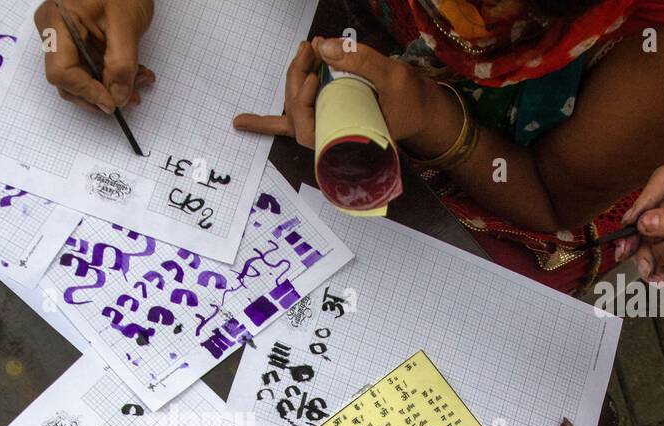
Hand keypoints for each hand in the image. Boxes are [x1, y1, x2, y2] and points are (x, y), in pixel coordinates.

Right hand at [35, 0, 154, 112]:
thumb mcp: (126, 24)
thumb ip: (122, 64)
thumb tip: (117, 97)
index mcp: (57, 22)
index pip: (61, 72)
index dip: (87, 92)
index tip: (112, 103)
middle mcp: (54, 32)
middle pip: (68, 79)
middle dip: (101, 93)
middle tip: (130, 98)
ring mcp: (64, 37)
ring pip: (82, 77)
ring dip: (111, 87)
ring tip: (139, 83)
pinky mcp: (78, 40)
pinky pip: (90, 66)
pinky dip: (112, 74)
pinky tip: (135, 75)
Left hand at [233, 36, 434, 147]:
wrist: (424, 113)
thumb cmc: (412, 102)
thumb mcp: (394, 78)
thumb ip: (361, 61)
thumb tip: (324, 44)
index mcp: (341, 144)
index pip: (306, 128)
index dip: (302, 101)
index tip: (314, 76)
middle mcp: (326, 140)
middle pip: (296, 112)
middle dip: (297, 77)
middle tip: (309, 47)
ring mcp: (323, 130)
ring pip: (294, 108)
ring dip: (293, 78)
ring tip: (304, 50)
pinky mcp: (323, 120)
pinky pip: (290, 123)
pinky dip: (263, 122)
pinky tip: (239, 123)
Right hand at [616, 164, 663, 304]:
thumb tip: (646, 221)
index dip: (647, 197)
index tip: (634, 220)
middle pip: (652, 210)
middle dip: (638, 232)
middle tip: (627, 249)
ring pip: (651, 237)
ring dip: (645, 255)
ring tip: (650, 271)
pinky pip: (658, 256)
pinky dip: (653, 268)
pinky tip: (659, 279)